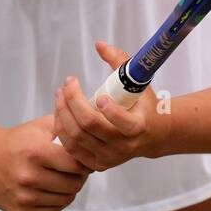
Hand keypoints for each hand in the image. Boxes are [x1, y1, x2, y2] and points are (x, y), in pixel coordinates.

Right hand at [0, 115, 90, 210]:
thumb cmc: (15, 140)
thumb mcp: (40, 126)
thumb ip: (66, 127)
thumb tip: (90, 131)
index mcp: (36, 152)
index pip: (77, 164)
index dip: (85, 162)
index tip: (84, 160)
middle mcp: (29, 176)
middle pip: (74, 184)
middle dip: (79, 177)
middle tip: (75, 171)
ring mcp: (24, 196)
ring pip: (65, 200)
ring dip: (69, 190)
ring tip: (64, 179)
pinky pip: (52, 210)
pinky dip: (57, 201)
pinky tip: (52, 189)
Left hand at [53, 40, 170, 171]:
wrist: (152, 135)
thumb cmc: (143, 104)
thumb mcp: (138, 81)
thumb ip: (119, 60)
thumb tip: (99, 45)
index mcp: (138, 127)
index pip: (122, 123)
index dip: (110, 110)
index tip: (99, 95)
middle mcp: (124, 146)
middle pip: (90, 126)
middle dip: (73, 102)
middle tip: (67, 84)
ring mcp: (109, 158)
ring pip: (76, 137)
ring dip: (63, 113)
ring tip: (59, 95)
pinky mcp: (97, 165)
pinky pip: (71, 149)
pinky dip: (62, 130)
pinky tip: (60, 113)